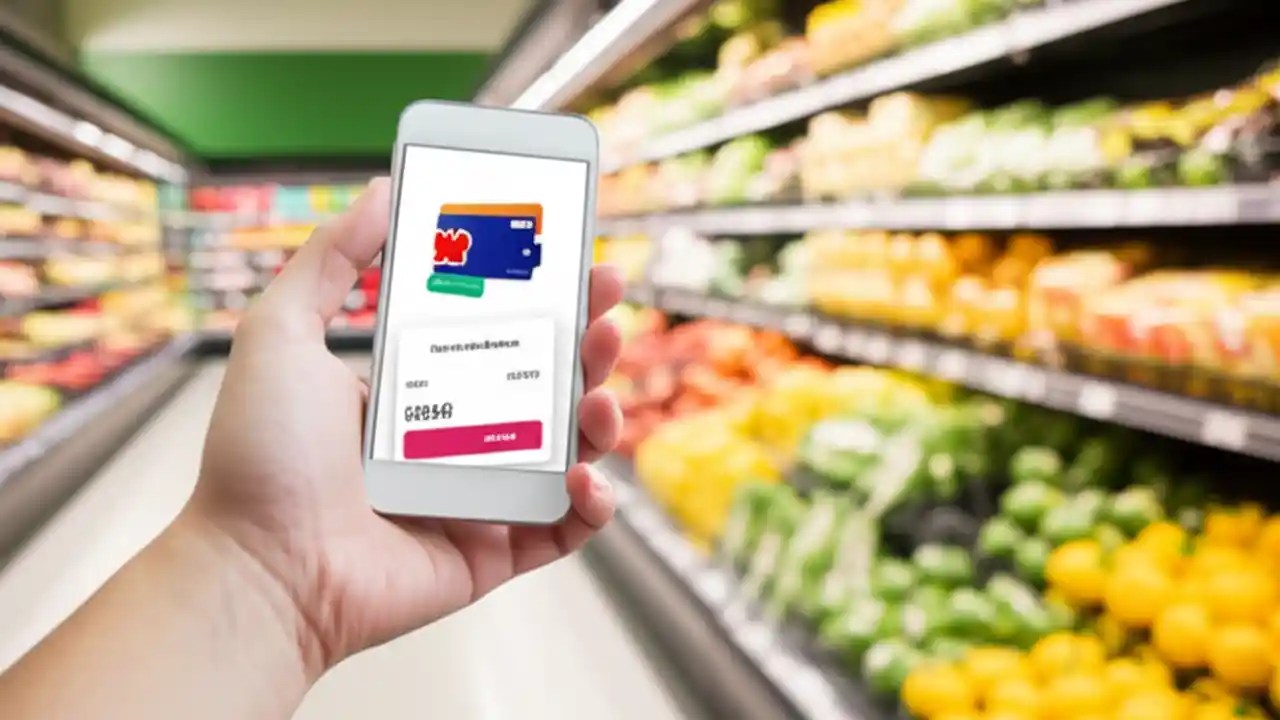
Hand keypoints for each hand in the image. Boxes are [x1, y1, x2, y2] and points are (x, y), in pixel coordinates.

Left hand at [186, 178, 623, 678]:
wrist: (258, 568)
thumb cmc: (260, 456)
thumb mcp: (280, 332)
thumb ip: (330, 258)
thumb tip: (380, 191)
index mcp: (416, 386)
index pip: (496, 330)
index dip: (540, 294)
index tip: (570, 255)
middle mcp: (454, 437)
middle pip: (546, 382)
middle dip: (586, 341)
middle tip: (607, 304)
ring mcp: (479, 495)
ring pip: (569, 450)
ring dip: (601, 416)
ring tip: (600, 395)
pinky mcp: (493, 551)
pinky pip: (564, 529)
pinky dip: (593, 507)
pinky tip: (586, 478)